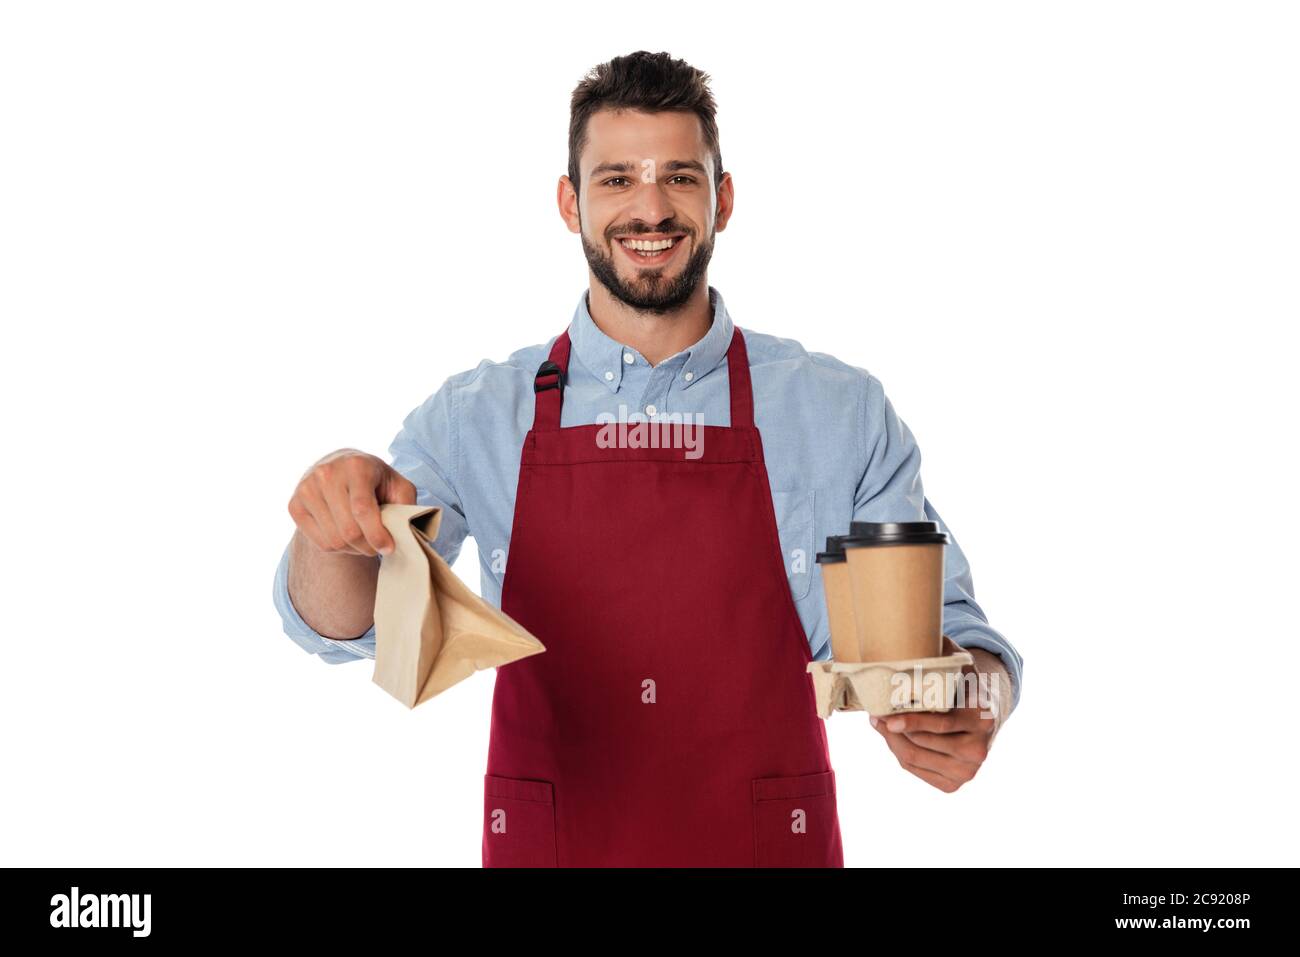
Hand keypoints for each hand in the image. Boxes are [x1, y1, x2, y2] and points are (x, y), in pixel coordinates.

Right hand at [287, 448, 416, 556]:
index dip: (377, 534)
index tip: (389, 548)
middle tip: (378, 546)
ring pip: (334, 540)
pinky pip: (320, 543)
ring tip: (364, 540)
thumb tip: (407, 533)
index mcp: (356, 465)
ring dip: (354, 549)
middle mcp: (327, 474)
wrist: (340, 467)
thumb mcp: (398, 485)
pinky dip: (338, 548)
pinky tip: (346, 537)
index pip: (362, 509)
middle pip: (348, 530)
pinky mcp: (294, 505)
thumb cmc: (375, 481)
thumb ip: (406, 505)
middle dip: (368, 546)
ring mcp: (307, 489)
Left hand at [868, 641, 1002, 792]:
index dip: (911, 721)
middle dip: (892, 729)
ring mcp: (969, 771)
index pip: (941, 724)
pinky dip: (899, 751)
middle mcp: (979, 749)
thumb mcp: (958, 664)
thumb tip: (906, 637)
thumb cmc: (964, 684)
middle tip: (874, 715)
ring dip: (891, 740)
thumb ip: (939, 652)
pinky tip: (894, 736)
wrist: (986, 714)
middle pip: (921, 743)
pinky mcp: (955, 783)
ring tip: (879, 722)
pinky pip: (916, 769)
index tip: (887, 717)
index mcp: (983, 718)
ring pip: (914, 758)